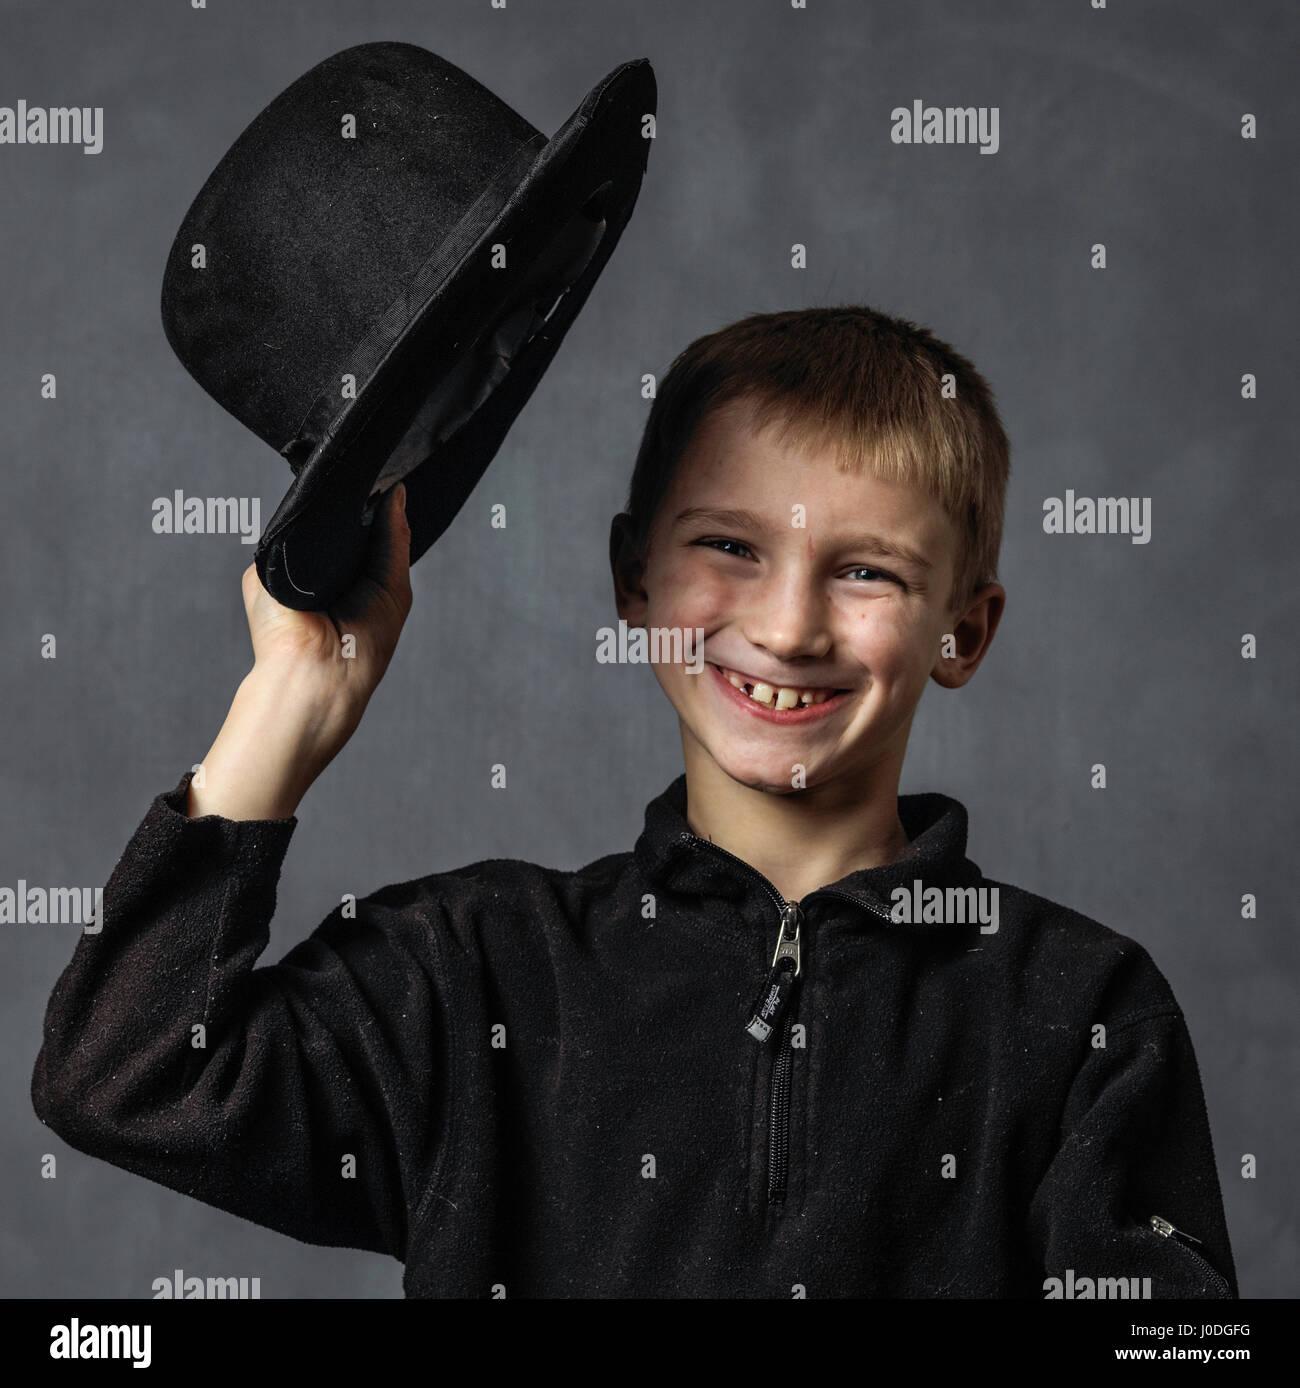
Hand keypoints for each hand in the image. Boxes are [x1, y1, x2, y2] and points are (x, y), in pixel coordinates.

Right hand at [242, 482, 413, 730]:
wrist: (320, 673)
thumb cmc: (364, 643)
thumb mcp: (392, 585)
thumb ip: (394, 539)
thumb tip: (397, 491)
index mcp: (350, 579)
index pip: (359, 533)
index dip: (372, 510)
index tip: (387, 480)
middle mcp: (317, 574)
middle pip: (332, 524)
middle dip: (350, 506)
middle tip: (363, 483)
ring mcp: (287, 571)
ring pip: (305, 528)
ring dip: (324, 515)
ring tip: (339, 505)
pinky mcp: (261, 571)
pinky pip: (280, 538)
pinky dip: (297, 529)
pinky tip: (312, 523)